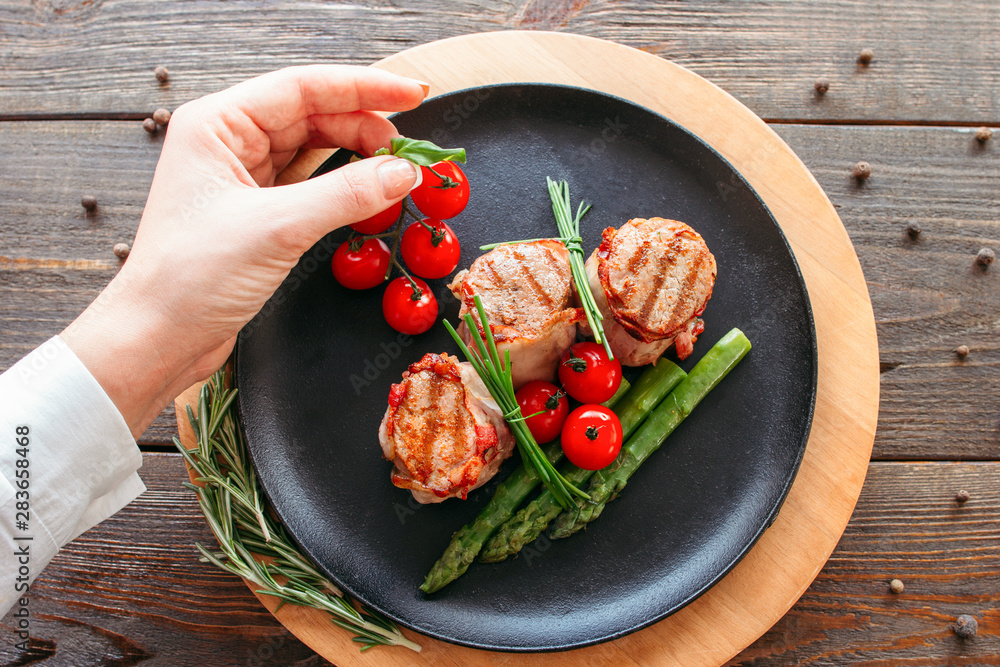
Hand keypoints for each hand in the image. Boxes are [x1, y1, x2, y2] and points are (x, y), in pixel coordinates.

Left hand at [61, 65, 427, 436]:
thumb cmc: (191, 278)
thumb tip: (403, 172)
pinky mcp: (255, 212)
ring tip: (398, 168)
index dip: (363, 87)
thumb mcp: (277, 228)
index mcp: (217, 124)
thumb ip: (346, 194)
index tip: (412, 93)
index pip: (302, 88)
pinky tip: (371, 190)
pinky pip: (309, 184)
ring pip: (313, 149)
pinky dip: (343, 186)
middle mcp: (227, 142)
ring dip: (357, 156)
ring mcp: (241, 178)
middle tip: (411, 150)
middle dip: (365, 126)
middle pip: (312, 115)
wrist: (158, 338)